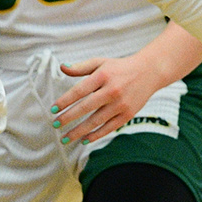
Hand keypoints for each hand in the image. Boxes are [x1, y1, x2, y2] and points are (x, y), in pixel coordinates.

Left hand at [53, 56, 167, 143]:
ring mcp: (121, 104)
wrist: (149, 72)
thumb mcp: (100, 62)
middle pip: (86, 107)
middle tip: (55, 125)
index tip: (53, 109)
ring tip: (65, 138)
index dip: (65, 101)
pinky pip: (109, 128)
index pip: (79, 90)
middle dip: (68, 118)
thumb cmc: (119, 67)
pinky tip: (84, 139)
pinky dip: (96, 135)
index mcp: (103, 76)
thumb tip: (62, 67)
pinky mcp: (128, 114)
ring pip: (96, 121)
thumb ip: (81, 67)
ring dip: (79, 131)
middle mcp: (112, 90)